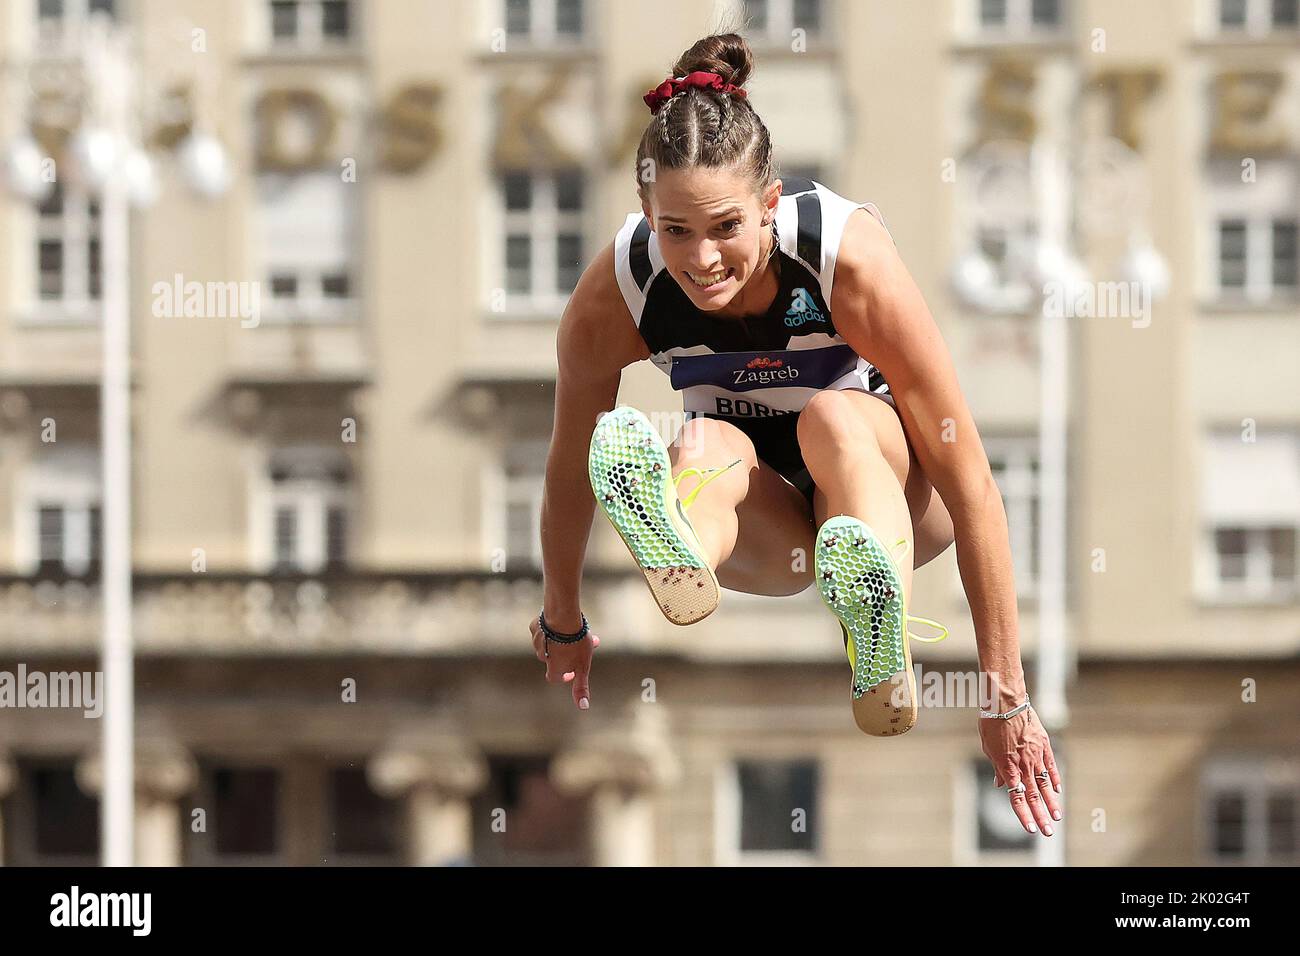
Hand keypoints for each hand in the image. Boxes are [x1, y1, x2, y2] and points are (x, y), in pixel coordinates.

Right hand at [529, 614, 599, 710]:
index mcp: (553, 667)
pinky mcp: (535, 625)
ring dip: (559, 640)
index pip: (555, 677)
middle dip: (565, 655)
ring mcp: (536, 640)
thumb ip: (581, 687)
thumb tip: (583, 707)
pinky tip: (561, 620)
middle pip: (552, 659)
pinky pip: (543, 629)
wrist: (563, 617)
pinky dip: (551, 627)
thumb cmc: (575, 643)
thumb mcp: (583, 667)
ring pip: (548, 643)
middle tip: (580, 645)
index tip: (572, 671)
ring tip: (575, 630)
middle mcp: (542, 656)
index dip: (564, 675)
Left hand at [979, 705, 1062, 837]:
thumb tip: (1000, 784)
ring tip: (1057, 817)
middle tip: (1047, 832)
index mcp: (1007, 767)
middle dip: (1040, 816)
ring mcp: (1035, 755)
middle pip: (1033, 796)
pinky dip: (1054, 779)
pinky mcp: (1044, 745)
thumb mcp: (988, 747)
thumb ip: (996, 768)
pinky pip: (1050, 766)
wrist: (1005, 702)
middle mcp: (1023, 764)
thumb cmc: (991, 723)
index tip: (1029, 828)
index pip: (1016, 797)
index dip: (1022, 814)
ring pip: (1045, 784)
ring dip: (1051, 802)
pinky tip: (1057, 790)